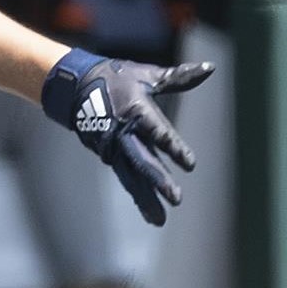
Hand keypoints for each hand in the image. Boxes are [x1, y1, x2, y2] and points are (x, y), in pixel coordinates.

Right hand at [40, 50, 214, 225]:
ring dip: (146, 198)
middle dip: (158, 180)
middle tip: (176, 198)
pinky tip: (150, 213)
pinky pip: (126, 178)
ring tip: (160, 219)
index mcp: (136, 111)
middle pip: (143, 160)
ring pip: (132, 176)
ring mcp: (114, 147)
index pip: (158, 132)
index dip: (174, 147)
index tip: (190, 164)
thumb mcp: (149, 75)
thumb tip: (210, 68)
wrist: (76, 86)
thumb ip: (180, 77)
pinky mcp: (109, 156)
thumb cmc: (118, 77)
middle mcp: (123, 132)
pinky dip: (137, 195)